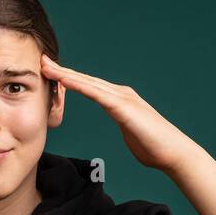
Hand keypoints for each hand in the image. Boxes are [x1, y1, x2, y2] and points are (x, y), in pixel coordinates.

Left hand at [40, 53, 191, 172]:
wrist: (174, 153)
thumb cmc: (154, 146)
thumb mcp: (132, 133)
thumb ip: (125, 126)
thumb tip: (124, 128)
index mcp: (120, 100)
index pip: (89, 86)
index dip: (69, 78)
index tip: (50, 73)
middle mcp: (121, 94)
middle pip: (86, 80)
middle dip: (62, 70)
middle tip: (41, 60)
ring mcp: (124, 98)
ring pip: (89, 83)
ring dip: (66, 74)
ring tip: (46, 66)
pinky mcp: (124, 108)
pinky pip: (97, 94)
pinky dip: (79, 85)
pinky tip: (65, 79)